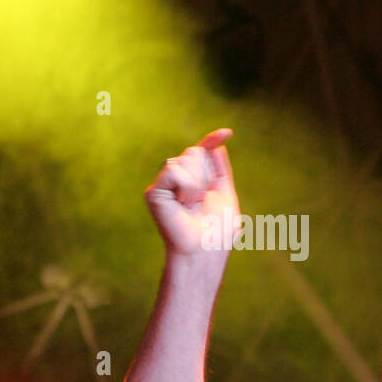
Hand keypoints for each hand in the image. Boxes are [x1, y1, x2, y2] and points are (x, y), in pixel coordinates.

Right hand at [144, 128, 239, 257]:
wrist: (205, 249)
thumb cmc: (218, 230)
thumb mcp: (225, 195)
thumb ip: (220, 170)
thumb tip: (217, 146)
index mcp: (195, 181)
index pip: (202, 153)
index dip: (212, 141)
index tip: (227, 132)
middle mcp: (177, 181)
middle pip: (195, 152)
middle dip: (205, 173)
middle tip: (202, 200)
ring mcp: (164, 185)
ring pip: (186, 158)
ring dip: (197, 184)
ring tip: (192, 205)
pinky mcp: (154, 192)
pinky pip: (175, 170)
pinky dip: (186, 187)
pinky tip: (183, 204)